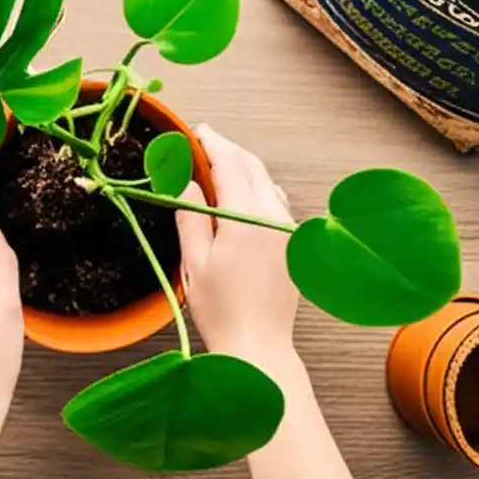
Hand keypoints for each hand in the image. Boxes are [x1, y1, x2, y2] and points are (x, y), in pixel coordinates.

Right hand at [176, 125, 300, 366]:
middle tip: (202, 143)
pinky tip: (241, 198)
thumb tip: (184, 182)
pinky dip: (258, 190)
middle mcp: (275, 219)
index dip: (212, 143)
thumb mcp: (194, 262)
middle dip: (228, 150)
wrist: (257, 347)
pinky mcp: (294, 244)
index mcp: (247, 220)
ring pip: (267, 183)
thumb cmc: (222, 312)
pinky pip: (277, 203)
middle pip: (253, 167)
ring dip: (244, 169)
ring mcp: (289, 231)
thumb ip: (191, 216)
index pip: (230, 164)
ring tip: (217, 168)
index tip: (196, 131)